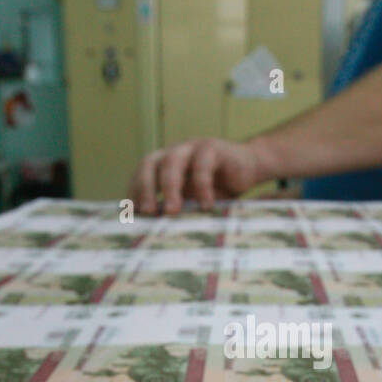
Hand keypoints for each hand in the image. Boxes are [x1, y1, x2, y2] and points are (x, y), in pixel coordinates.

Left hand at [130, 136, 274, 215]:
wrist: (251, 166)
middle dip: (145, 188)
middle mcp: (175, 152)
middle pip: (150, 163)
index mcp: (164, 163)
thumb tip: (154, 234)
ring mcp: (193, 147)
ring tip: (172, 211)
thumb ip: (176, 207)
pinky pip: (203, 165)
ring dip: (169, 187)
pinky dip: (202, 186)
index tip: (131, 215)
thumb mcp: (193, 200)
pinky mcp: (214, 148)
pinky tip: (206, 206)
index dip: (134, 191)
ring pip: (173, 161)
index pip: (141, 173)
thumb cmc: (219, 186)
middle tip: (148, 212)